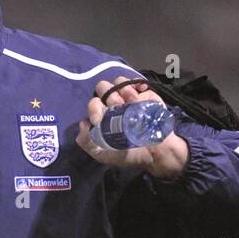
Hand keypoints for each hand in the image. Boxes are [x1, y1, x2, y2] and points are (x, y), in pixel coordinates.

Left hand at [75, 75, 189, 178]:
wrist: (155, 153)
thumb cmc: (130, 155)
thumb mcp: (105, 155)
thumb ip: (88, 143)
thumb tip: (83, 123)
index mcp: (103, 116)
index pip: (93, 103)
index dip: (94, 108)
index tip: (99, 120)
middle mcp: (114, 105)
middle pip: (103, 88)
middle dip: (108, 96)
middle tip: (117, 107)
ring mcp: (129, 98)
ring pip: (119, 81)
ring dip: (122, 89)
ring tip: (131, 101)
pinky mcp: (145, 95)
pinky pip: (137, 82)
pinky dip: (136, 84)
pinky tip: (140, 92)